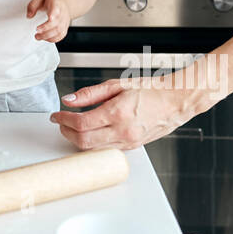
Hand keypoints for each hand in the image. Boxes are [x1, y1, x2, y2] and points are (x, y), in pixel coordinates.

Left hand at [27, 0, 70, 42]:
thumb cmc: (51, 0)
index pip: (56, 9)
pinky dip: (53, 39)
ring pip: (59, 31)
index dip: (54, 14)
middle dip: (46, 29)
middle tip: (37, 31)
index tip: (49, 18)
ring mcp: (64, 21)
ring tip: (38, 36)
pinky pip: (61, 35)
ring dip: (48, 36)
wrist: (63, 2)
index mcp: (56, 3)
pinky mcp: (65, 27)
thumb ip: (33, 5)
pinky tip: (45, 38)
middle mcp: (62, 13)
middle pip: (57, 23)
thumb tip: (29, 16)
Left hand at [50, 75, 214, 150]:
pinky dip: (93, 143)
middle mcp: (123, 131)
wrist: (176, 100)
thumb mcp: (117, 84)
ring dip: (77, 140)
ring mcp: (128, 142)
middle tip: (60, 122)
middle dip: (66, 133)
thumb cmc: (151, 89)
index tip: (56, 115)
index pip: (81, 123)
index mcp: (118, 113)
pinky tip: (89, 132)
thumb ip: (90, 93)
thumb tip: (69, 100)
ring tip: (72, 127)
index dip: (63, 120)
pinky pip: (106, 149)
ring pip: (93, 149)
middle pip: (83, 141)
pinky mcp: (132, 147)